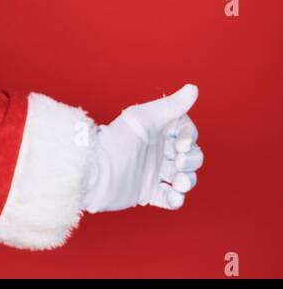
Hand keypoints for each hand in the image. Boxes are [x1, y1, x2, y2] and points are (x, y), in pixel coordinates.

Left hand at [84, 82, 202, 213]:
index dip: (189, 138)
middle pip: (190, 155)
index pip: (186, 132)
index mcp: (155, 131)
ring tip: (178, 184)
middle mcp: (155, 151)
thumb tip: (194, 88)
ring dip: (187, 181)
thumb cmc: (115, 142)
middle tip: (177, 164)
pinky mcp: (147, 192)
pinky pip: (171, 198)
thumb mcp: (143, 119)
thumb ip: (170, 106)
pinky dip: (177, 200)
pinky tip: (173, 197)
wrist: (95, 174)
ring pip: (184, 178)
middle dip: (191, 160)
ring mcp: (152, 172)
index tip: (180, 143)